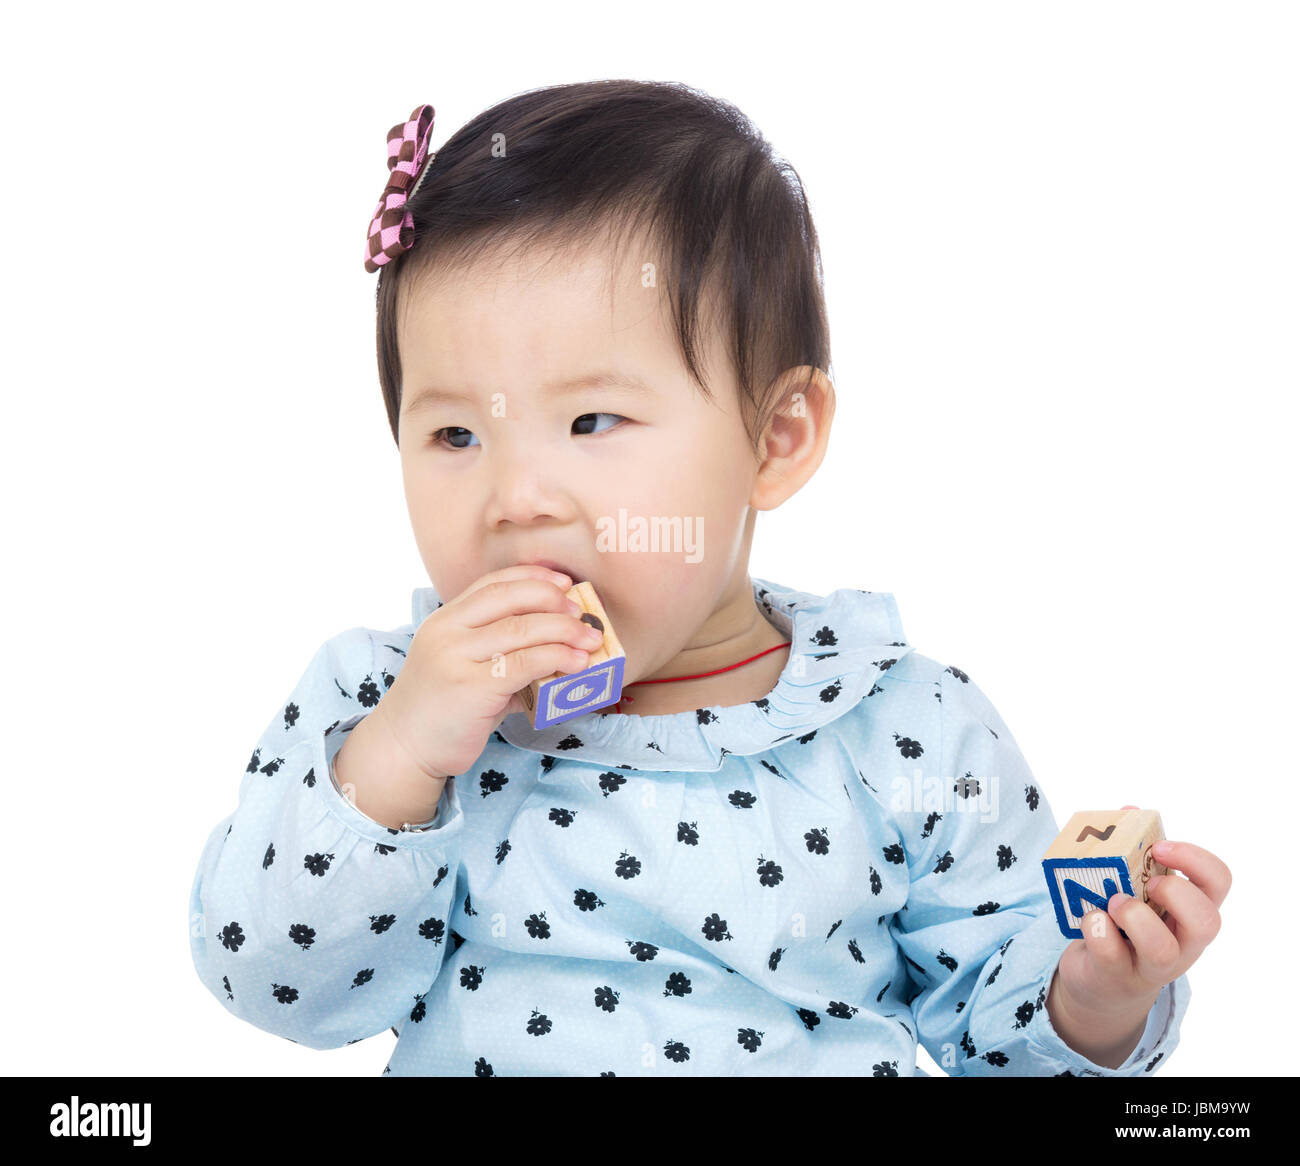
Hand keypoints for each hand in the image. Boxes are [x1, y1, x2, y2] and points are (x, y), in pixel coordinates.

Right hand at [372, 564, 605, 779]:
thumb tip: (560, 643)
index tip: (563, 582)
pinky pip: (524, 663)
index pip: (494, 583)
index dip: (533, 577)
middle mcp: (447, 631)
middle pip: (510, 598)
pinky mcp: (472, 688)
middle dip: (553, 601)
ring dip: (564, 631)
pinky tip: (576, 663)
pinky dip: (557, 658)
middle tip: (581, 614)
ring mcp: (456, 658)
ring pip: (521, 629)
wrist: (405, 747)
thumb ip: (500, 650)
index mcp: (445, 619)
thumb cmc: (442, 708)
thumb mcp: (463, 665)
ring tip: (590, 640)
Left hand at [1048, 804, 1230, 1060]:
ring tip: (1113, 902)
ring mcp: (1152, 965)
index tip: (1159, 847)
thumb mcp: (1136, 889)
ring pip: (1162, 948)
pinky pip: (1111, 956)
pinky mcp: (1116, 976)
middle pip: (1208, 921)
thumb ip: (1135, 851)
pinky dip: (1097, 930)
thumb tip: (1129, 809)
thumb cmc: (1125, 925)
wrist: (1102, 982)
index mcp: (1191, 910)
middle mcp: (1182, 942)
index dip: (1195, 860)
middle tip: (1147, 884)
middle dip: (1175, 893)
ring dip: (1133, 915)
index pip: (1219, 881)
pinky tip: (1090, 919)